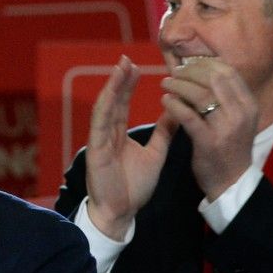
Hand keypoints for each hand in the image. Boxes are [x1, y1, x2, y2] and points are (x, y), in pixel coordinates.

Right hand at [85, 56, 177, 239]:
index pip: (123, 105)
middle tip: (126, 59)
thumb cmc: (134, 187)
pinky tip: (110, 94)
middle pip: (113, 102)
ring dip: (111, 88)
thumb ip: (164, 133)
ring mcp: (100, 142)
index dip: (128, 86)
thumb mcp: (155, 154)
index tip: (136, 67)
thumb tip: (177, 112)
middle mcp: (107, 135)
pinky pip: (99, 125)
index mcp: (118, 135)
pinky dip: (104, 108)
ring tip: (119, 68)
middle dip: (119, 80)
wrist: (121, 213)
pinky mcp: (96, 151)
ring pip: (105, 109)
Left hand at [161, 58, 257, 200]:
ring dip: (179, 85)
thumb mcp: (236, 119)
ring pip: (201, 94)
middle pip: (214, 78)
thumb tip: (202, 72)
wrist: (231, 182)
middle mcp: (241, 112)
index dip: (205, 64)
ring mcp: (226, 127)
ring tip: (164, 83)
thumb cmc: (229, 148)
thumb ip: (224, 98)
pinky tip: (165, 100)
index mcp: (248, 104)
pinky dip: (174, 105)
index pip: (228, 72)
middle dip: (190, 71)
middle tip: (173, 72)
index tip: (188, 64)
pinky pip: (188, 116)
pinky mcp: (208, 141)